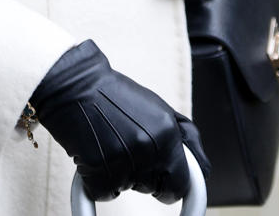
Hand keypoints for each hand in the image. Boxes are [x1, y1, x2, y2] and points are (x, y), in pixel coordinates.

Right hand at [31, 40, 208, 202]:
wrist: (76, 85)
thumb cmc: (116, 96)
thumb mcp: (159, 108)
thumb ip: (186, 139)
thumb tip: (202, 171)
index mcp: (167, 132)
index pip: (183, 183)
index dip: (174, 185)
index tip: (168, 187)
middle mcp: (148, 148)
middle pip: (155, 189)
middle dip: (147, 179)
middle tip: (132, 153)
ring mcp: (122, 160)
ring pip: (129, 189)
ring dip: (122, 175)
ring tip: (111, 143)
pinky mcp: (97, 170)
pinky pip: (105, 192)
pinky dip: (99, 180)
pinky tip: (96, 153)